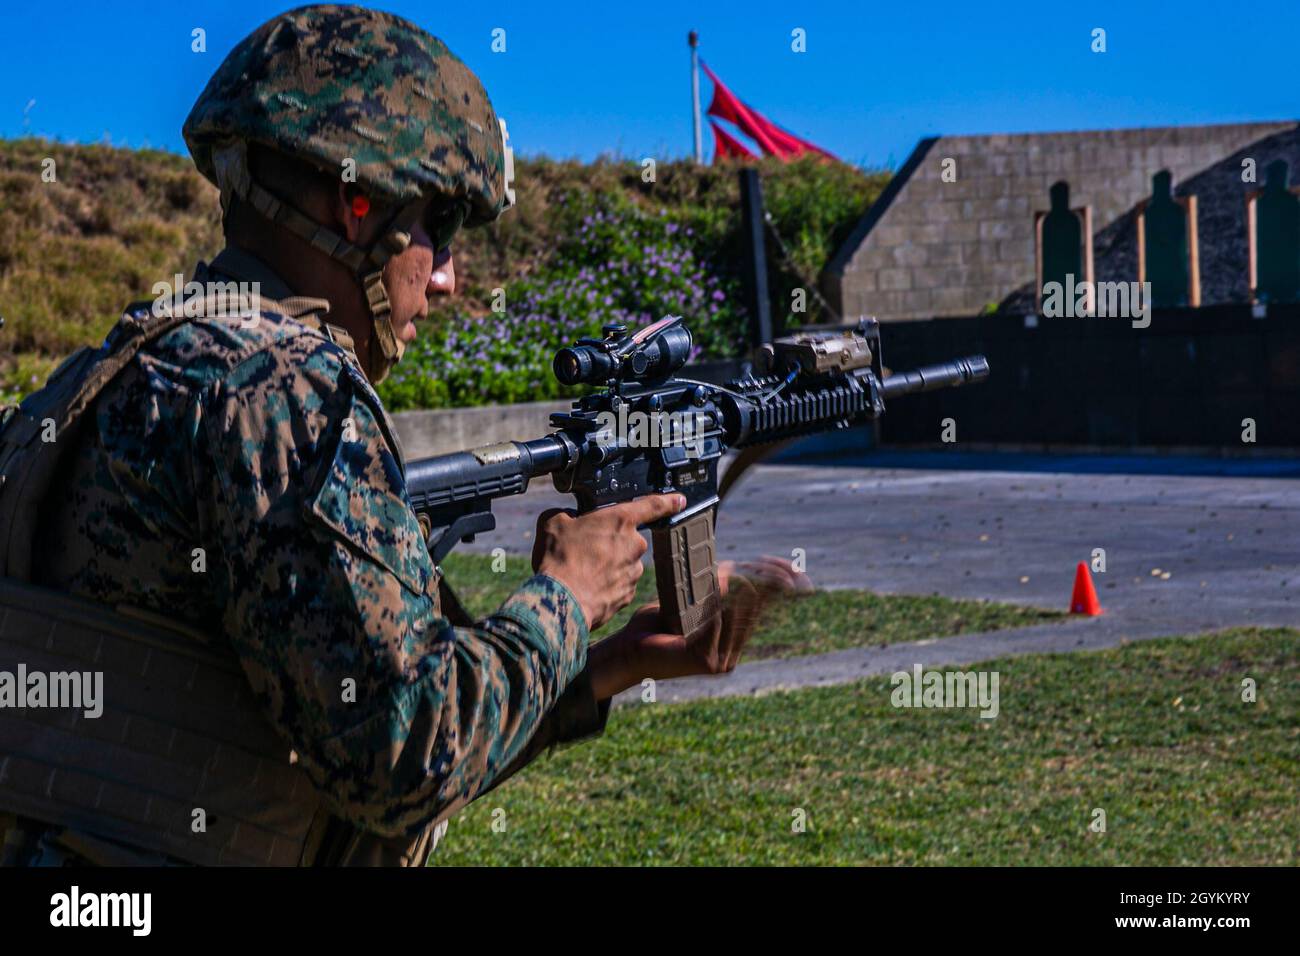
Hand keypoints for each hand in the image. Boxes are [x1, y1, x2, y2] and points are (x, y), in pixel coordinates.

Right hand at [532, 494, 684, 631]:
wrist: (560, 601)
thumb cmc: (558, 559)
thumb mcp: (552, 522)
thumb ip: (567, 514)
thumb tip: (570, 519)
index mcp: (620, 520)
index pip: (653, 505)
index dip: (668, 501)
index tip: (680, 500)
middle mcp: (634, 545)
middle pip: (628, 539)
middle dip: (611, 543)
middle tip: (585, 550)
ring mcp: (633, 572)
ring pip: (624, 563)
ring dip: (608, 565)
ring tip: (581, 572)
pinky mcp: (628, 595)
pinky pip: (620, 584)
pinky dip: (606, 585)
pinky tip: (586, 587)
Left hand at [589, 557, 812, 697]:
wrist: (628, 649)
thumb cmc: (656, 625)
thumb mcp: (689, 601)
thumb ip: (713, 590)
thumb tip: (736, 569)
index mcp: (731, 642)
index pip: (761, 610)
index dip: (777, 587)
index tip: (795, 569)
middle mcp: (730, 655)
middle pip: (753, 610)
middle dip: (766, 583)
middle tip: (780, 565)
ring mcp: (719, 661)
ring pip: (736, 614)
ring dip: (734, 590)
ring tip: (731, 573)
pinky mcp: (704, 661)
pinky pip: (715, 623)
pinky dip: (714, 605)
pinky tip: (716, 590)